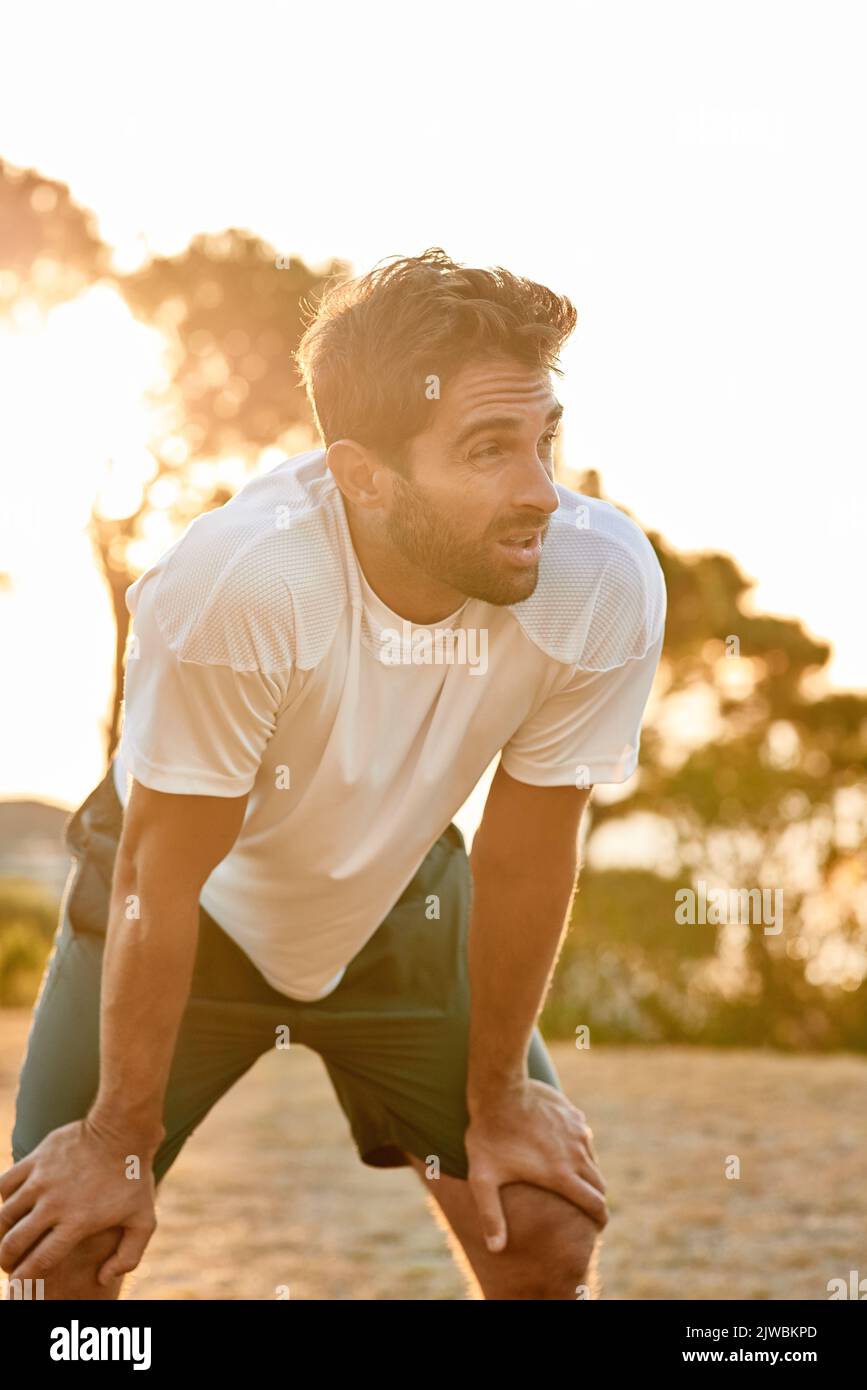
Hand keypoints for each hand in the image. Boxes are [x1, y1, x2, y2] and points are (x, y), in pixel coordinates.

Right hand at [0, 1115, 158, 1285]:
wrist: (123, 1130)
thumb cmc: (133, 1177)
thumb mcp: (144, 1220)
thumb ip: (129, 1257)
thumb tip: (103, 1278)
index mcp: (78, 1222)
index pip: (40, 1261)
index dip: (25, 1278)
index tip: (20, 1286)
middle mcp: (55, 1203)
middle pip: (15, 1243)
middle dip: (7, 1260)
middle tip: (10, 1264)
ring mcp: (43, 1179)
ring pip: (5, 1215)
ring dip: (3, 1232)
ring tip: (8, 1238)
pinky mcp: (37, 1159)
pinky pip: (6, 1184)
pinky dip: (4, 1198)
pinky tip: (13, 1203)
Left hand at [465, 1078, 606, 1252]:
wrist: (498, 1088)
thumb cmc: (488, 1135)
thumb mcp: (483, 1179)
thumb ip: (491, 1215)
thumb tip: (496, 1249)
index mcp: (561, 1175)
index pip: (596, 1204)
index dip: (600, 1219)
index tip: (596, 1226)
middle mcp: (576, 1154)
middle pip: (599, 1184)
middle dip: (595, 1198)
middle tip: (585, 1207)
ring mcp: (577, 1131)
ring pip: (592, 1160)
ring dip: (587, 1172)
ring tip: (571, 1180)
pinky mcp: (573, 1114)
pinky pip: (583, 1136)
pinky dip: (579, 1148)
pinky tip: (561, 1149)